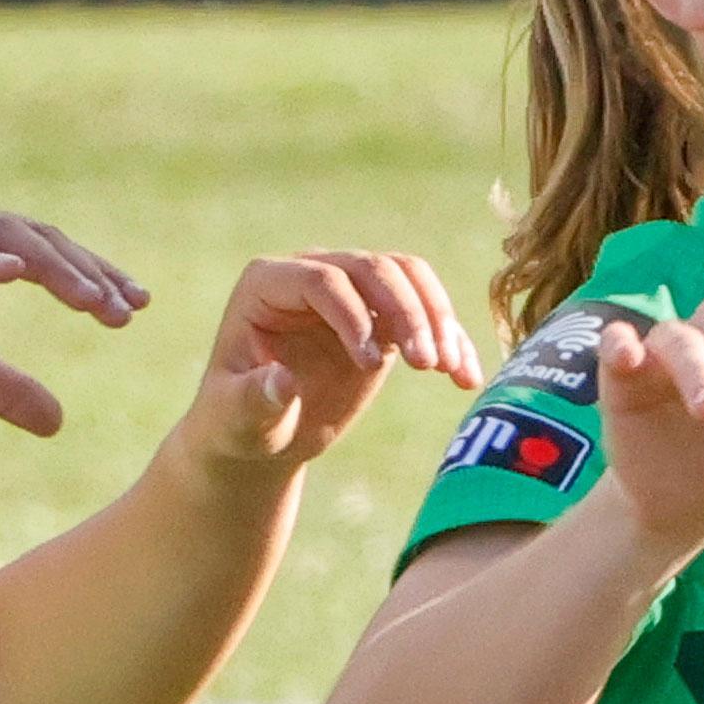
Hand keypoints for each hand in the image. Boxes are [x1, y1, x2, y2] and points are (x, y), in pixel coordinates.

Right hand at [0, 197, 150, 435]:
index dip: (95, 279)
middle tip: (124, 311)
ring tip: (86, 297)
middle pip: (40, 242)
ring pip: (1, 236)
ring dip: (47, 265)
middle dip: (85, 275)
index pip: (52, 258)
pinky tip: (11, 274)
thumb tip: (60, 423)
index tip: (137, 308)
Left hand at [181, 251, 483, 469]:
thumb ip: (254, 399)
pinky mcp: (384, 317)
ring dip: (437, 318)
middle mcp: (314, 273)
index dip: (352, 314)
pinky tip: (466, 377)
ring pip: (409, 277)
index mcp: (269, 284)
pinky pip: (428, 313)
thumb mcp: (237, 418)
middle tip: (427, 364)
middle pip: (374, 268)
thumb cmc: (237, 423)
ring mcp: (353, 291)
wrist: (264, 434)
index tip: (370, 363)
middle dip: (407, 312)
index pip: (322, 279)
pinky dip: (452, 340)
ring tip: (449, 368)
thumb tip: (282, 381)